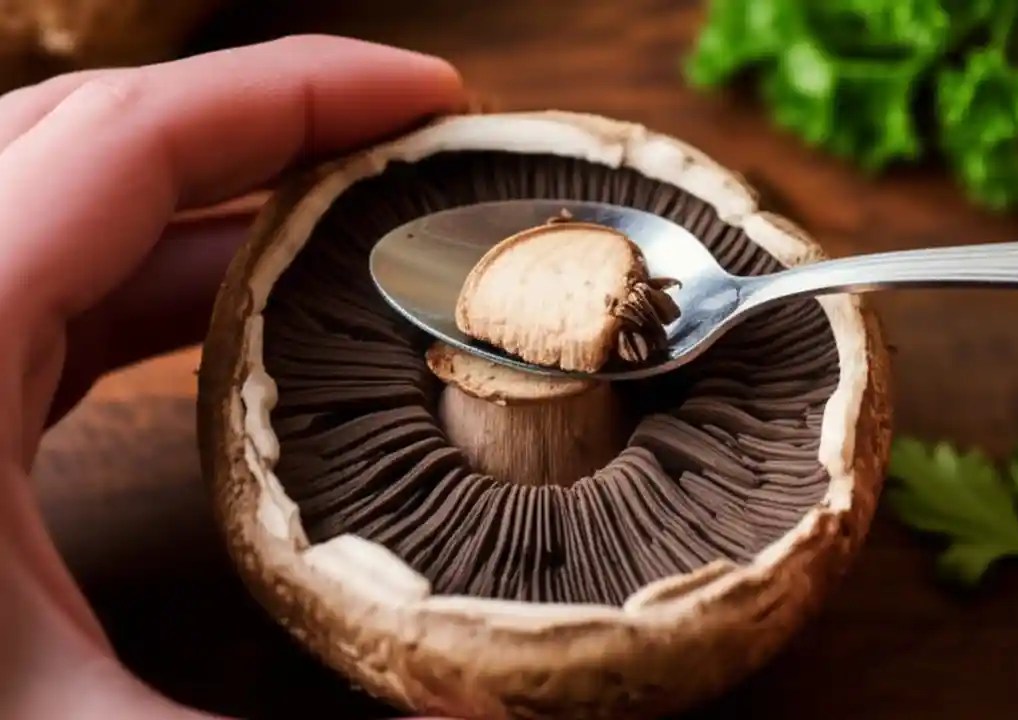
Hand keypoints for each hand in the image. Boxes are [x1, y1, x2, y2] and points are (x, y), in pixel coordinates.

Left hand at [0, 36, 463, 717]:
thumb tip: (520, 711)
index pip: (122, 143)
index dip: (288, 91)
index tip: (428, 93)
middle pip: (93, 139)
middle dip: (268, 118)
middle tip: (411, 143)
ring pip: (69, 209)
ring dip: (223, 200)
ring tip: (355, 222)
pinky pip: (53, 290)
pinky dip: (164, 276)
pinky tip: (247, 314)